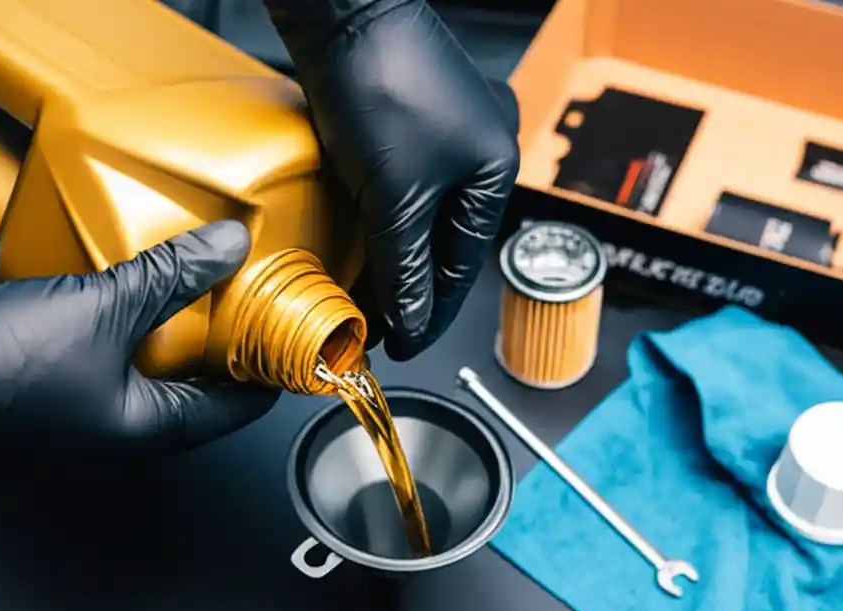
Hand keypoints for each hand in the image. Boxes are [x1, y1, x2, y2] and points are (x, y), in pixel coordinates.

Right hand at [0, 221, 277, 460]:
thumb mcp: (101, 307)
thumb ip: (171, 275)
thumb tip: (229, 247)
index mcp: (148, 428)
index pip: (239, 408)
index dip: (271, 369)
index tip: (295, 334)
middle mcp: (121, 431)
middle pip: (200, 388)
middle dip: (226, 342)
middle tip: (250, 296)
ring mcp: (85, 415)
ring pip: (154, 372)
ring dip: (178, 332)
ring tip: (198, 282)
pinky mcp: (53, 390)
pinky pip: (113, 359)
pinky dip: (133, 327)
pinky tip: (129, 287)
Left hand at [266, 0, 520, 360]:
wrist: (344, 13)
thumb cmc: (384, 84)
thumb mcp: (395, 196)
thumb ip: (402, 267)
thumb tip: (409, 324)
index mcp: (498, 170)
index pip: (462, 265)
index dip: (430, 312)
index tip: (401, 346)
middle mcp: (479, 152)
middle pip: (442, 242)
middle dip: (409, 287)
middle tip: (374, 327)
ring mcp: (443, 133)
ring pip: (419, 217)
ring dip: (392, 256)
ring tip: (360, 295)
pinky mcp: (407, 120)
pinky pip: (400, 188)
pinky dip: (380, 221)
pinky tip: (356, 243)